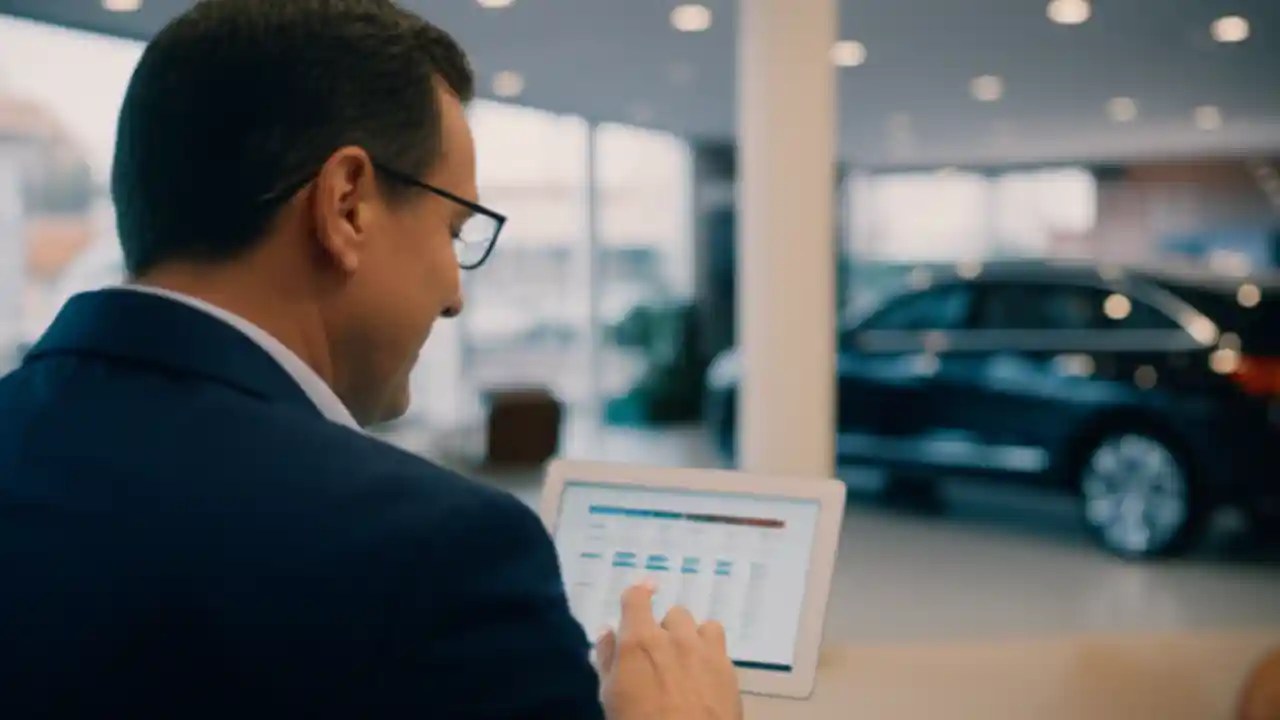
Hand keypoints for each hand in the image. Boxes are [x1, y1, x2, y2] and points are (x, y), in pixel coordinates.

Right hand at [596, 583, 742, 719]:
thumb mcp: (610, 697)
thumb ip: (608, 659)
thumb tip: (608, 631)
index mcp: (639, 641)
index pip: (637, 597)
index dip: (638, 593)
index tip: (641, 593)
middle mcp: (674, 637)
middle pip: (672, 614)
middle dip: (666, 629)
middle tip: (660, 657)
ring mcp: (705, 650)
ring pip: (701, 625)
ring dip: (693, 637)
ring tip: (687, 662)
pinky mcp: (728, 667)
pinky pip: (719, 644)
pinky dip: (710, 652)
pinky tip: (705, 674)